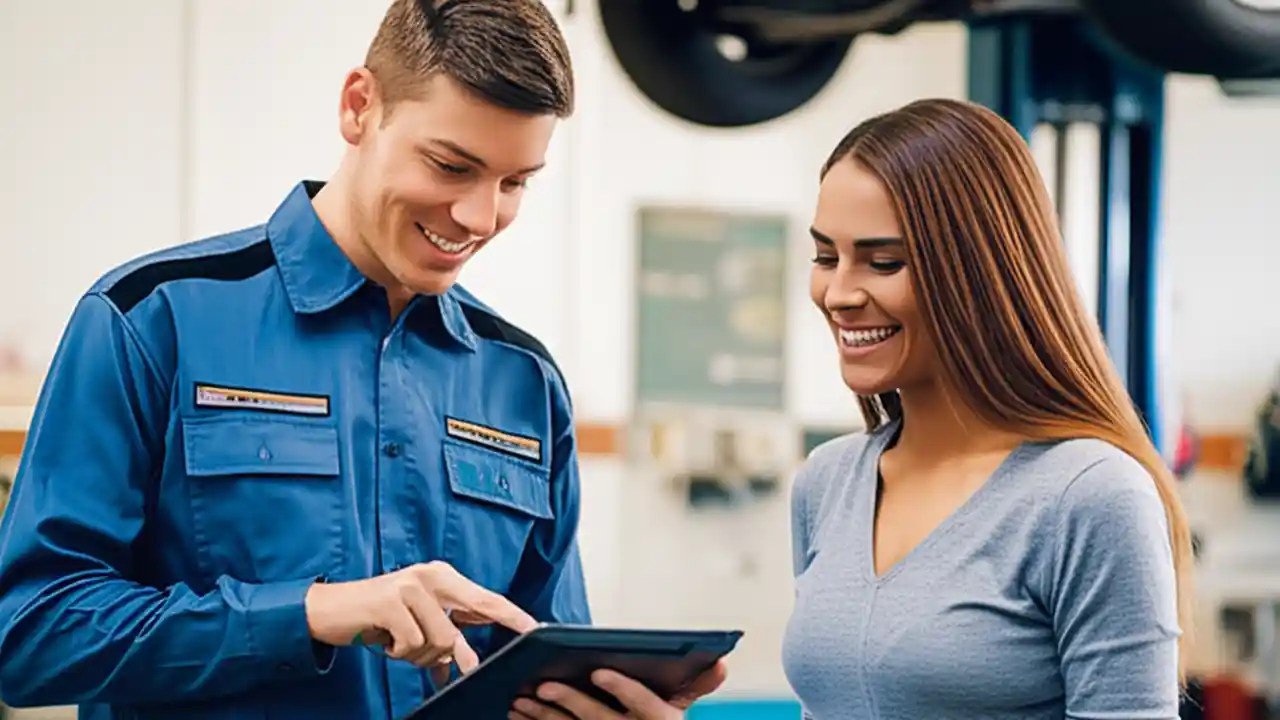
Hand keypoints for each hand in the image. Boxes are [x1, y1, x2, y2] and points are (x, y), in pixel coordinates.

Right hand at [305, 561, 536, 678]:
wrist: (328, 609)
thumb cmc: (377, 615)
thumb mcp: (417, 618)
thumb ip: (446, 630)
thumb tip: (463, 661)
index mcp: (442, 576)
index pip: (486, 597)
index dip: (512, 615)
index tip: (536, 628)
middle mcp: (431, 576)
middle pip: (467, 618)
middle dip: (466, 648)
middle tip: (471, 668)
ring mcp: (411, 587)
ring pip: (439, 641)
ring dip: (418, 654)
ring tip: (399, 642)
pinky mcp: (391, 603)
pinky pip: (412, 645)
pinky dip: (398, 652)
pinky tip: (385, 640)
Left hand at [509, 659, 727, 719]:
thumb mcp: (682, 706)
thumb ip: (699, 684)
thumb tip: (722, 661)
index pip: (648, 707)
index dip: (625, 690)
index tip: (600, 671)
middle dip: (571, 702)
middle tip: (544, 685)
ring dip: (544, 718)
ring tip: (521, 700)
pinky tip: (520, 715)